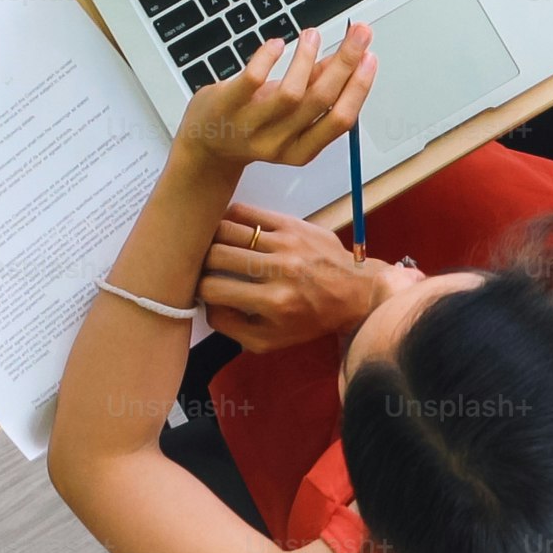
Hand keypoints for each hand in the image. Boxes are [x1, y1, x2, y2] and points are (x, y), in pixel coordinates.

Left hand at [172, 23, 376, 170]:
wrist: (206, 143)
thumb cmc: (253, 124)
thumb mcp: (289, 114)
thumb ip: (316, 87)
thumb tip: (349, 59)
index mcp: (301, 150)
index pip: (340, 120)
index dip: (359, 87)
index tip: (370, 57)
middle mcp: (278, 142)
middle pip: (320, 101)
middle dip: (346, 63)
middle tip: (358, 33)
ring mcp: (250, 126)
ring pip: (290, 93)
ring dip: (307, 59)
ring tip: (312, 34)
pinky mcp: (226, 106)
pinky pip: (252, 80)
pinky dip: (267, 58)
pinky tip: (276, 43)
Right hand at [199, 203, 404, 353]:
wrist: (356, 292)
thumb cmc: (310, 319)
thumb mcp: (269, 340)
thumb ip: (230, 326)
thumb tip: (204, 301)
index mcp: (273, 303)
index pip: (212, 289)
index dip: (197, 289)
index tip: (200, 288)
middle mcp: (278, 270)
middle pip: (215, 255)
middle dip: (200, 262)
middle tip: (201, 267)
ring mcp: (285, 243)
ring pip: (226, 229)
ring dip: (210, 239)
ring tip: (211, 248)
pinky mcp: (291, 223)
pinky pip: (244, 212)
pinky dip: (227, 220)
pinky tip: (227, 232)